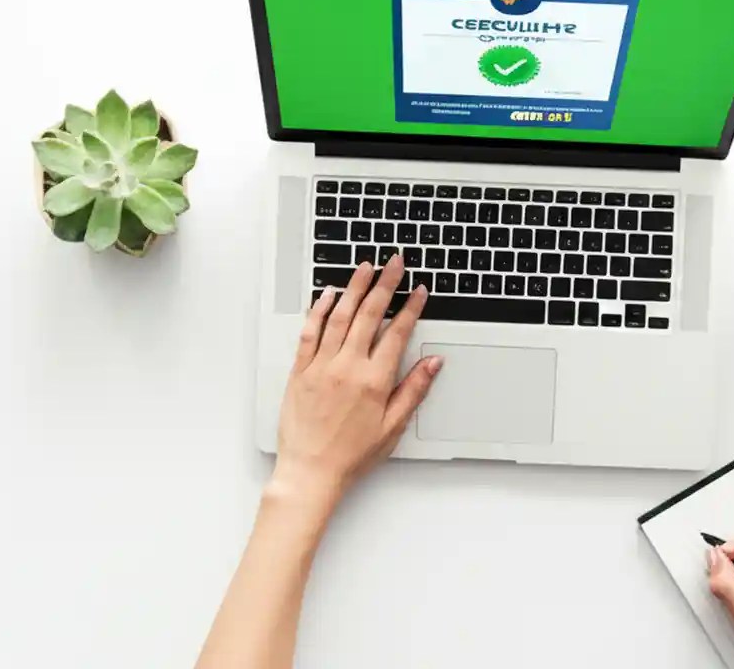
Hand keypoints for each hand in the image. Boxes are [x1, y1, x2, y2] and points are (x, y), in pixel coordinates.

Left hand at [271, 256, 442, 502]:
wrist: (310, 472)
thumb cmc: (351, 455)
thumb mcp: (393, 426)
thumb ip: (414, 390)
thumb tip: (433, 362)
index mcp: (374, 380)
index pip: (397, 332)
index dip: (411, 307)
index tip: (419, 291)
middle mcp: (347, 367)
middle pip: (369, 314)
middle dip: (385, 283)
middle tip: (394, 262)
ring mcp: (321, 366)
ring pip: (339, 315)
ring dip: (354, 287)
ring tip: (365, 267)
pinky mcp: (300, 370)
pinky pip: (309, 332)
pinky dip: (319, 310)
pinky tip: (328, 295)